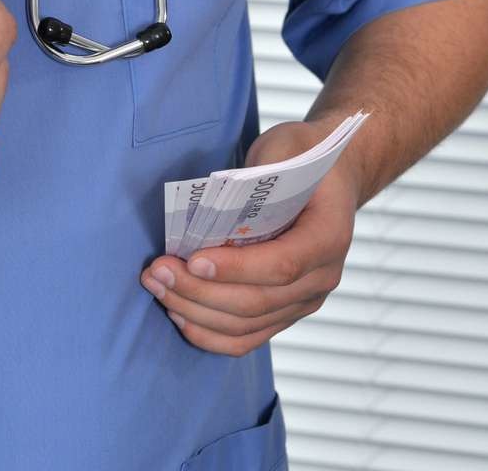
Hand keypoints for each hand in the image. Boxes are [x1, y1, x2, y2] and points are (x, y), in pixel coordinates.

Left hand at [139, 118, 359, 355]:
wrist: (329, 176)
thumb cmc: (300, 158)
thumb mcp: (281, 150)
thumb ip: (252, 179)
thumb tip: (205, 213)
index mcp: (328, 236)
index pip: (282, 265)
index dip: (236, 268)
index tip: (193, 260)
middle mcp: (322, 277)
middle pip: (257, 302)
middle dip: (200, 291)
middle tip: (157, 272)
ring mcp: (305, 300)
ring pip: (246, 325)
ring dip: (195, 312)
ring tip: (158, 288)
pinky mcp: (286, 311)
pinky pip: (247, 337)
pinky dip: (210, 332)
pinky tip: (178, 313)